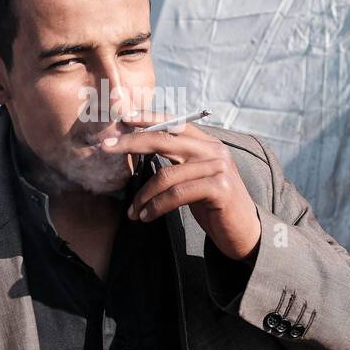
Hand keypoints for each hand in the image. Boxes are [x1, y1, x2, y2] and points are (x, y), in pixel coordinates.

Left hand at [99, 112, 260, 261]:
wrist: (245, 232)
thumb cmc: (214, 205)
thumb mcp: (196, 177)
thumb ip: (178, 160)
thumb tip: (140, 146)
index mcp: (207, 142)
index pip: (173, 122)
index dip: (147, 118)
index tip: (121, 117)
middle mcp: (214, 150)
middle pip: (164, 139)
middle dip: (130, 142)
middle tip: (104, 148)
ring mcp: (218, 168)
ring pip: (166, 175)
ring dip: (142, 196)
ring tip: (132, 212)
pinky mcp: (219, 189)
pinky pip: (176, 194)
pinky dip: (156, 207)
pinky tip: (145, 217)